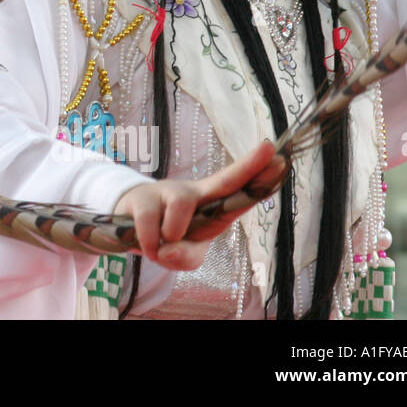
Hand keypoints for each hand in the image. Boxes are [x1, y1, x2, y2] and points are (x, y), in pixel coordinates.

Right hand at [113, 140, 285, 269]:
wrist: (125, 228)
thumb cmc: (165, 239)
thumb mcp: (181, 258)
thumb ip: (184, 258)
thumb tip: (168, 247)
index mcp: (212, 208)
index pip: (240, 193)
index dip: (260, 180)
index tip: (281, 161)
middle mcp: (194, 194)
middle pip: (225, 178)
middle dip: (249, 166)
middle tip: (270, 149)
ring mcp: (168, 191)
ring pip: (181, 207)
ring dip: (172, 233)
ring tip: (162, 246)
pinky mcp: (142, 196)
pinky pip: (150, 223)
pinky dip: (150, 242)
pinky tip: (148, 244)